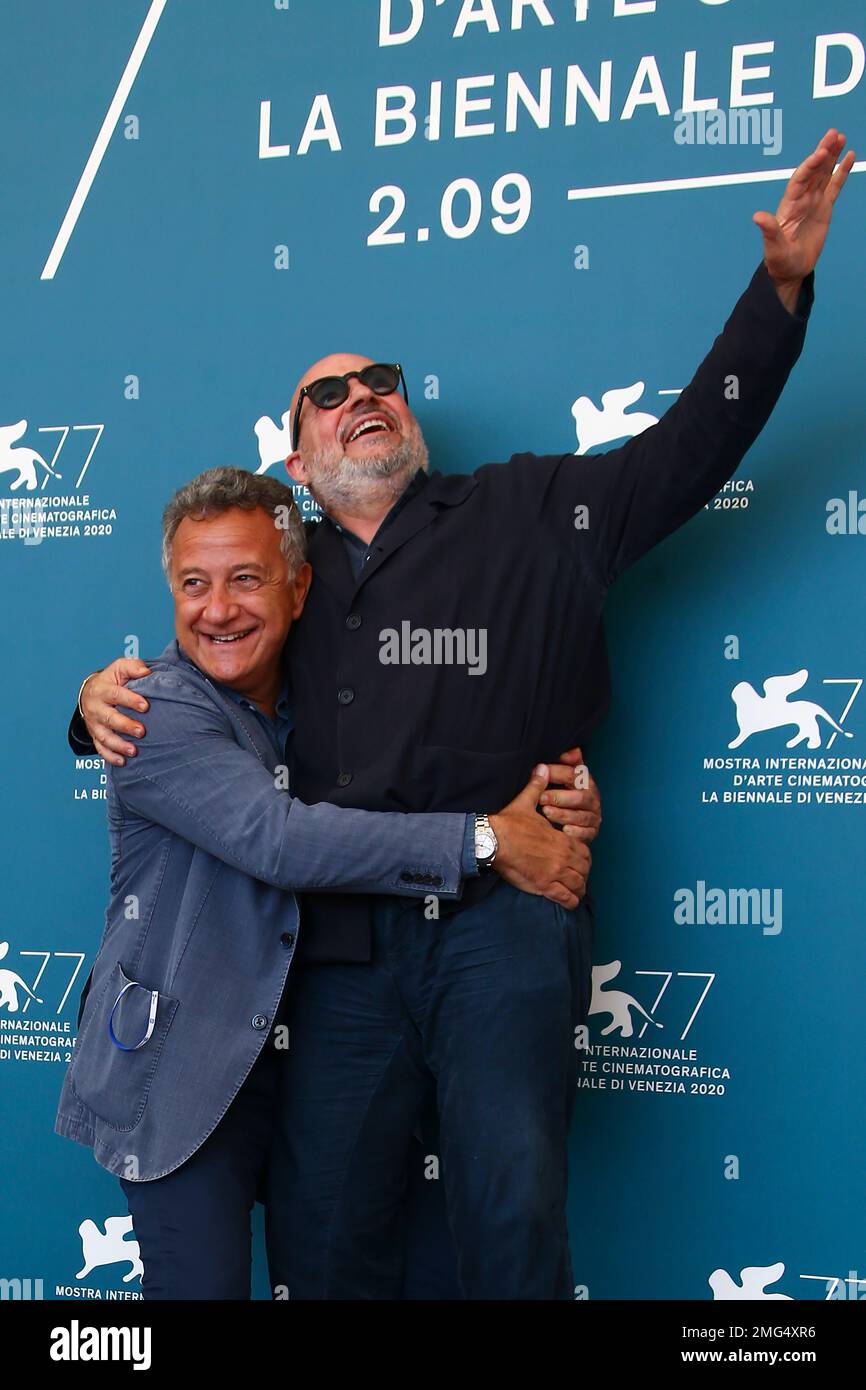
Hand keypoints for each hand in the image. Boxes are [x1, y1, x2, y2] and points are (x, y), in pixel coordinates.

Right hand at [81, 658, 151, 765]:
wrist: (90, 692)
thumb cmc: (111, 680)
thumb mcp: (119, 668)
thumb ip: (133, 667)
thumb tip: (146, 672)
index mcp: (102, 689)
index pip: (116, 694)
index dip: (130, 700)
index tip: (145, 706)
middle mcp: (96, 707)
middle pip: (109, 718)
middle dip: (125, 725)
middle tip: (141, 731)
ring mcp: (94, 723)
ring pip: (103, 736)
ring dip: (118, 745)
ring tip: (133, 751)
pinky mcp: (94, 734)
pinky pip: (100, 748)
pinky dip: (110, 756)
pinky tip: (122, 761)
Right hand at [489, 764, 590, 908]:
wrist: (492, 839)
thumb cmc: (508, 822)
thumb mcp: (525, 801)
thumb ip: (537, 786)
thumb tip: (541, 767)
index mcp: (561, 838)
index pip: (584, 851)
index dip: (584, 857)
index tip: (578, 860)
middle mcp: (562, 856)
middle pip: (584, 869)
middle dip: (583, 873)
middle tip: (577, 876)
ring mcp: (554, 872)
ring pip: (578, 884)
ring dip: (578, 888)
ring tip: (576, 890)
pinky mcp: (543, 885)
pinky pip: (565, 898)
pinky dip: (570, 901)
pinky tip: (570, 902)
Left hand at [537, 745, 600, 842]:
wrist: (573, 818)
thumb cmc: (564, 793)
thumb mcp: (565, 776)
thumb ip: (567, 762)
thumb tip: (573, 750)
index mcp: (586, 782)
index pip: (574, 775)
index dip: (557, 773)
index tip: (538, 772)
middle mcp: (592, 799)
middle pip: (581, 797)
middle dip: (560, 797)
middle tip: (541, 798)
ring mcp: (593, 816)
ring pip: (581, 816)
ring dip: (563, 814)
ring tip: (546, 812)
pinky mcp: (591, 832)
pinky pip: (587, 834)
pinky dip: (576, 832)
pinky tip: (564, 831)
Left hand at [755, 128, 854, 307]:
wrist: (790, 271)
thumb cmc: (779, 261)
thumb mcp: (773, 248)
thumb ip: (768, 231)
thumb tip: (758, 216)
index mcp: (789, 206)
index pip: (800, 180)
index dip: (810, 166)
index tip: (820, 153)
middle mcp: (801, 199)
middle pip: (813, 170)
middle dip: (823, 152)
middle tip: (834, 133)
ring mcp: (813, 202)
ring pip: (823, 173)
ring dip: (832, 156)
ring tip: (841, 137)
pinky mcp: (824, 208)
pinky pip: (834, 186)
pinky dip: (841, 171)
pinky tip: (849, 157)